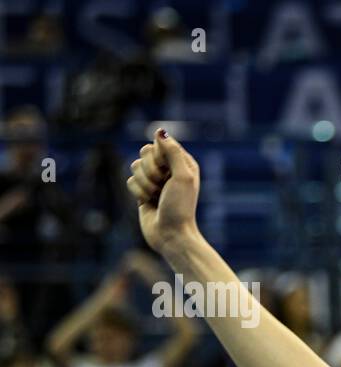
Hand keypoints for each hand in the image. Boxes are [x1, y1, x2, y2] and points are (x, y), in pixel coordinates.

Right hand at [128, 129, 201, 256]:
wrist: (171, 234)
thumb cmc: (180, 207)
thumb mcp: (182, 177)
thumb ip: (172, 152)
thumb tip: (159, 131)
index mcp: (183, 163)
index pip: (160, 143)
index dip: (159, 157)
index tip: (167, 172)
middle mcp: (169, 169)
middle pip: (144, 152)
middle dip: (150, 170)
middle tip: (162, 185)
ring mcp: (155, 180)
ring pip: (134, 166)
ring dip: (144, 183)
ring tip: (156, 196)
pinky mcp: (142, 191)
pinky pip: (129, 181)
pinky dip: (138, 192)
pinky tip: (148, 203)